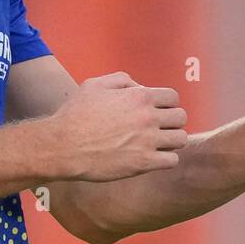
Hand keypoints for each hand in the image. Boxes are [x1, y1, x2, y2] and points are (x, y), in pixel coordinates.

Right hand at [44, 72, 187, 181]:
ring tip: (158, 144)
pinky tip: (152, 158)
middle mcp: (148, 117)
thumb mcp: (94, 84)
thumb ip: (121, 80)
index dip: (165, 103)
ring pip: (181, 139)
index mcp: (139, 96)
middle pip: (181, 117)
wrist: (63, 146)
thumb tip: (138, 87)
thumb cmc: (76, 113)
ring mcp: (148, 141)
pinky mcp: (144, 163)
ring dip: (171, 141)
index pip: (173, 97)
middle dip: (170, 121)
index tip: (155, 111)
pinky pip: (172, 160)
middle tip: (157, 128)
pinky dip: (166, 159)